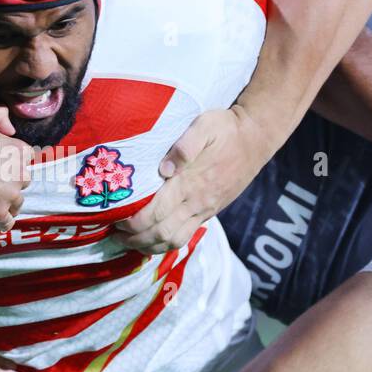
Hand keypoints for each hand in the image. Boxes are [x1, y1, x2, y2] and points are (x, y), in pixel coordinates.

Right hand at [0, 99, 30, 227]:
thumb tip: (11, 128)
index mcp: (15, 149)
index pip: (26, 155)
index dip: (10, 157)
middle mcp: (18, 173)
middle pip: (23, 179)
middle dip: (10, 179)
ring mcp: (8, 196)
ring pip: (16, 201)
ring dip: (6, 199)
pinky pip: (6, 221)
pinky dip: (0, 218)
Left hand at [114, 107, 254, 253]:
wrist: (255, 138)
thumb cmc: (225, 129)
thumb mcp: (205, 125)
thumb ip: (185, 145)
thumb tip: (164, 168)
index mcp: (190, 182)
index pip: (157, 211)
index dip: (135, 221)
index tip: (116, 220)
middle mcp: (197, 201)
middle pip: (162, 232)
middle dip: (137, 238)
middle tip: (115, 236)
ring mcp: (204, 209)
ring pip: (175, 240)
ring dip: (150, 246)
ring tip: (129, 243)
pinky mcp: (209, 211)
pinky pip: (186, 236)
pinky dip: (166, 243)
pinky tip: (152, 241)